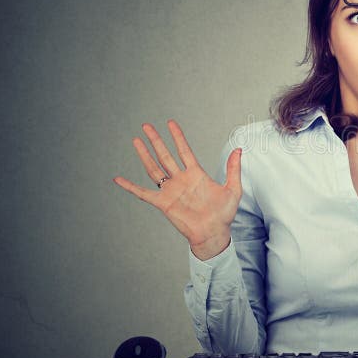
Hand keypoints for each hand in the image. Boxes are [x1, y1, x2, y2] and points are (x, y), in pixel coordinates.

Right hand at [113, 120, 242, 259]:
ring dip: (144, 155)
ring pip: (154, 168)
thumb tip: (239, 149)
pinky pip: (143, 193)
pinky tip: (118, 179)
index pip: (184, 150)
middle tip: (146, 126)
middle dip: (156, 140)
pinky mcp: (163, 203)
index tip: (170, 123)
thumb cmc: (224, 214)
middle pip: (165, 155)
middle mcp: (181, 179)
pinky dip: (130, 187)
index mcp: (196, 174)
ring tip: (136, 141)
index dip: (177, 136)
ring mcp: (171, 190)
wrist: (214, 233)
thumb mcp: (233, 189)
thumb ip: (233, 169)